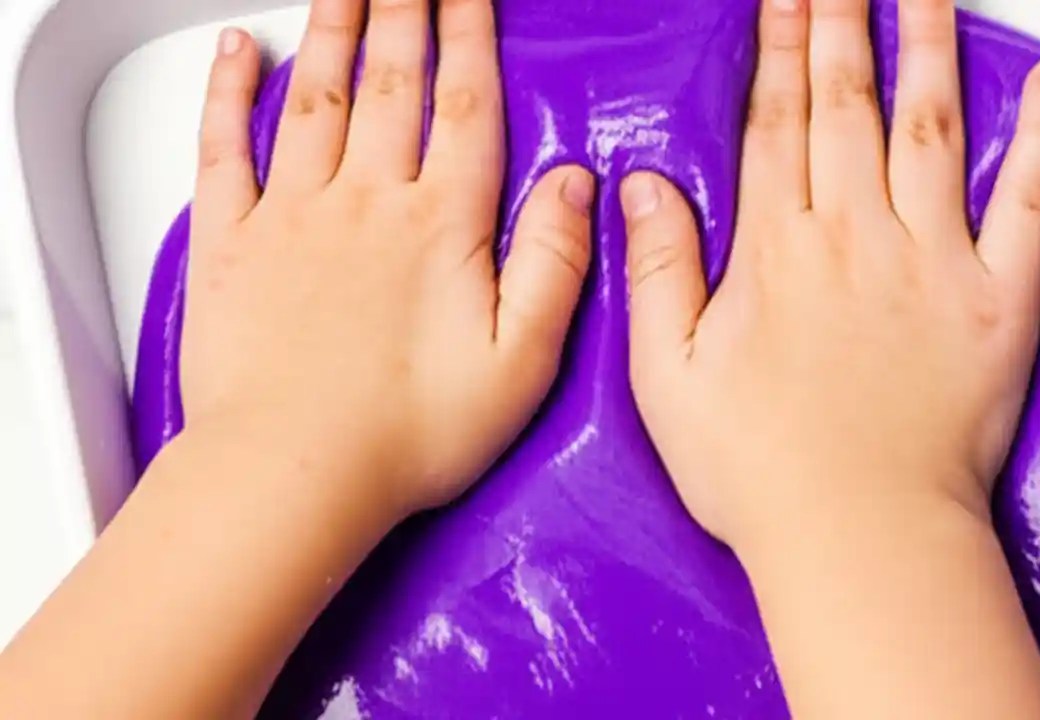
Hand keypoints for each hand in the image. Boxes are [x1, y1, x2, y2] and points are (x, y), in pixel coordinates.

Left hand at [185, 0, 594, 514]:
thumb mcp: (520, 362)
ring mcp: (293, 215)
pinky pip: (226, 146)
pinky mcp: (231, 244)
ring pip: (317, 96)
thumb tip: (578, 185)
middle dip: (405, 9)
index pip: (466, 105)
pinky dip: (230, 91)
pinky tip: (242, 51)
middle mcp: (367, 202)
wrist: (292, 474)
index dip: (471, 37)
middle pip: (390, 80)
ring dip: (333, 27)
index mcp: (442, 226)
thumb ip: (555, 264)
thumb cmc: (407, 433)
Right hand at [623, 0, 1039, 549]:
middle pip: (848, 103)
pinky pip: (1027, 201)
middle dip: (843, 23)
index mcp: (775, 250)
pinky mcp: (997, 299)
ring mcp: (934, 260)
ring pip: (932, 126)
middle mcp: (855, 234)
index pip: (775, 122)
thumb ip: (657, 271)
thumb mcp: (668, 376)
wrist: (860, 535)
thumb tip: (641, 184)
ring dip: (929, 46)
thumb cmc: (756, 469)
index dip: (779, 48)